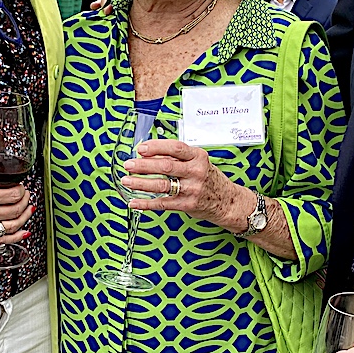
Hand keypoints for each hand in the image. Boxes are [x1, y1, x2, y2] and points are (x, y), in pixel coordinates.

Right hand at [0, 171, 33, 242]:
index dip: (22, 191)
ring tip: (29, 210)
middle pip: (15, 210)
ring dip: (25, 217)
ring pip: (13, 226)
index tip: (21, 188)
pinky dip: (16, 237)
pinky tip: (25, 233)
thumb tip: (5, 177)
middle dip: (25, 201)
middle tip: (26, 196)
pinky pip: (2, 239)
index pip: (13, 195)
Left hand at [123, 138, 255, 230]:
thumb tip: (149, 153)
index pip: (175, 148)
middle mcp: (196, 172)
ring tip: (126, 180)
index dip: (156, 147)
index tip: (140, 148)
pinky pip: (163, 204)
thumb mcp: (198, 161)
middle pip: (166, 166)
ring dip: (141, 183)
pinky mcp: (187, 205)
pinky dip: (146, 204)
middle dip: (143, 165)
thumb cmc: (208, 178)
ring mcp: (192, 189)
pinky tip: (134, 202)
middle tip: (128, 164)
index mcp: (198, 157)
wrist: (226, 200)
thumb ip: (177, 157)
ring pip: (162, 185)